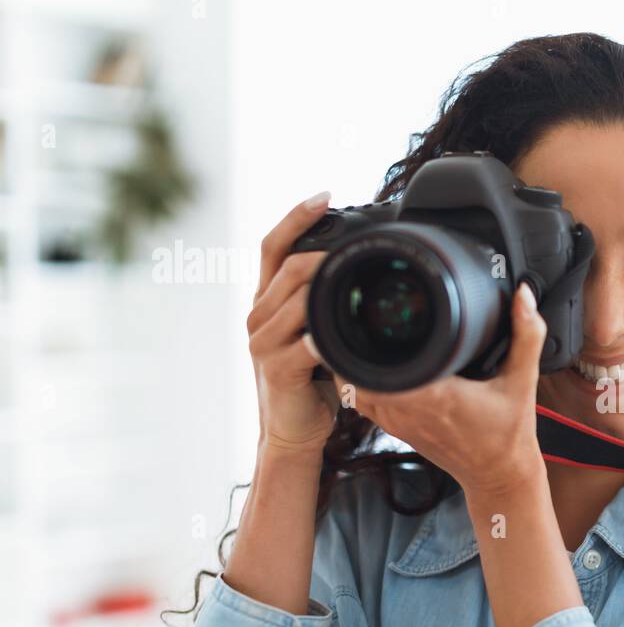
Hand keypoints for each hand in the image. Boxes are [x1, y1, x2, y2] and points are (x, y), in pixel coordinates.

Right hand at [247, 192, 336, 457]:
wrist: (293, 430)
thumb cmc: (311, 380)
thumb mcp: (313, 332)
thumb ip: (323, 304)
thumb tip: (357, 273)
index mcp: (266, 301)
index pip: (271, 247)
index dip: (294, 217)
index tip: (323, 195)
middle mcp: (257, 316)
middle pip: (289, 267)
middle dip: (325, 255)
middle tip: (362, 253)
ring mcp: (263, 342)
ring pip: (299, 298)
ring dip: (331, 288)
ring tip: (362, 284)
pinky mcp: (277, 368)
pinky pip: (307, 341)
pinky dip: (330, 335)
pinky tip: (348, 333)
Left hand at [337, 283, 549, 497]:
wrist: (499, 476)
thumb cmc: (509, 435)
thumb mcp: (523, 381)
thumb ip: (527, 335)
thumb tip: (523, 296)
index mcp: (436, 395)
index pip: (384, 364)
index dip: (370, 335)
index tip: (374, 310)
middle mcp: (409, 409)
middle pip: (358, 371)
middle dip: (355, 340)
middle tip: (361, 312)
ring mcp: (398, 421)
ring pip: (354, 387)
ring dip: (352, 361)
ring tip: (359, 331)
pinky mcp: (396, 428)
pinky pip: (363, 402)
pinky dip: (359, 381)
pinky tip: (367, 364)